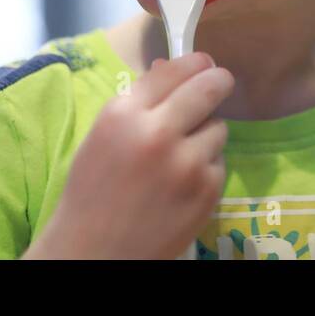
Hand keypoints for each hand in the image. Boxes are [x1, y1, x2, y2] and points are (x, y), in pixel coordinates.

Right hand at [24, 51, 233, 258]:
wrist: (95, 252)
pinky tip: (183, 184)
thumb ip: (140, 100)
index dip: (195, 63)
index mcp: (124, 115)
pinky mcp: (207, 191)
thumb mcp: (105, 135)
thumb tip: (174, 64)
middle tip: (220, 84)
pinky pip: (220, 161)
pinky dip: (207, 167)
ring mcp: (187, 164)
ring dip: (207, 134)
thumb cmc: (94, 191)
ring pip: (219, 127)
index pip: (174, 70)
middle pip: (210, 87)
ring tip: (181, 155)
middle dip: (218, 82)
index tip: (204, 64)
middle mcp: (157, 133)